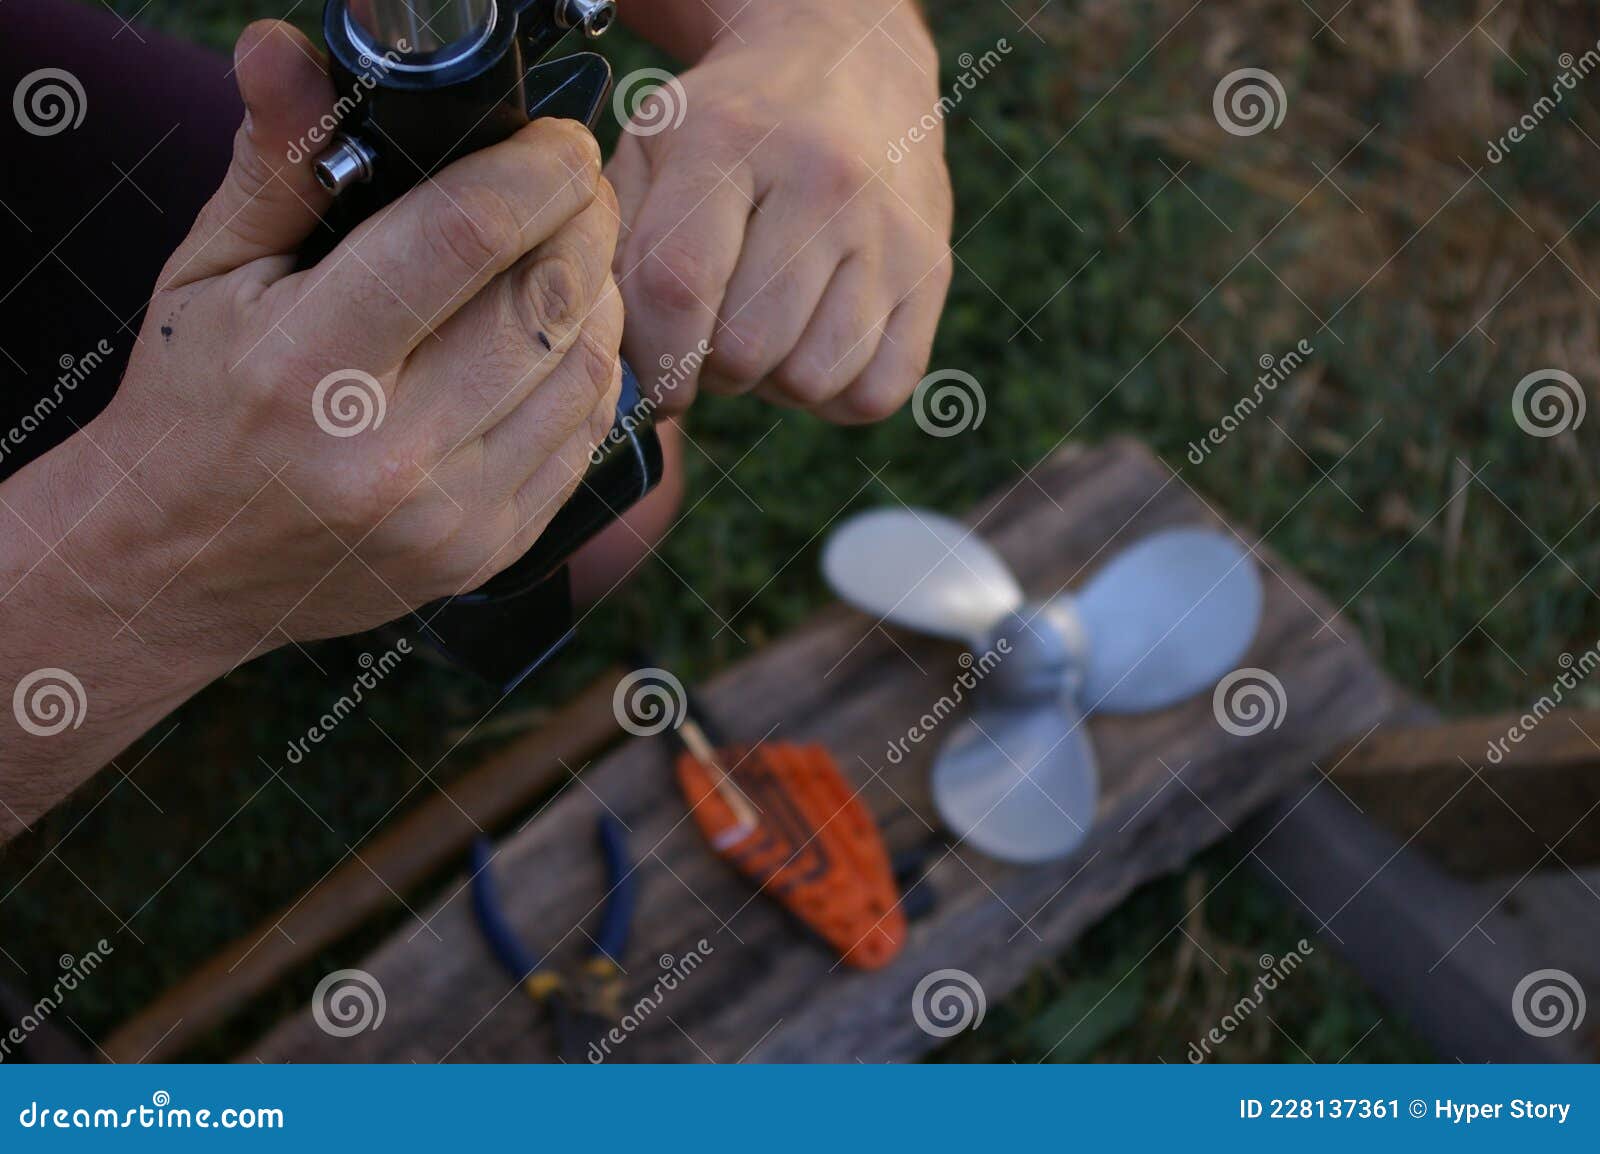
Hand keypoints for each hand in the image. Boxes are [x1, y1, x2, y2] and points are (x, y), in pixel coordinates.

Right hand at [61, 20, 623, 661]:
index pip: (467, 237)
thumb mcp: (208, 275)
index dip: (538, 170)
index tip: (561, 141)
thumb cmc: (193, 404)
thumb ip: (276, 165)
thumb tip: (288, 48)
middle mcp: (387, 452)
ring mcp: (448, 516)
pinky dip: (592, 372)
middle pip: (548, 301)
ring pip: (586, 371)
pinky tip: (561, 336)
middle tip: (578, 187)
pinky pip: (585, 440)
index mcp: (308, 368)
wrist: (180, 568)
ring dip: (600, 295)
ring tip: (570, 256)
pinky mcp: (486, 553)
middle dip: (586, 223)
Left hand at [607, 1, 953, 422]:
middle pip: (747, 348)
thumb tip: (624, 360)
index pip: (679, 285)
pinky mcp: (932, 269)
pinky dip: (835, 394)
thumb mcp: (656, 147)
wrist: (852, 61)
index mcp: (732, 141)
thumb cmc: (732, 124)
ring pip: (812, 380)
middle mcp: (825, 181)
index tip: (655, 380)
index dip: (655, 359)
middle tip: (712, 341)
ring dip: (774, 385)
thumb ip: (621, 244)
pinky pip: (875, 393)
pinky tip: (815, 345)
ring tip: (765, 334)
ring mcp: (889, 228)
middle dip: (713, 372)